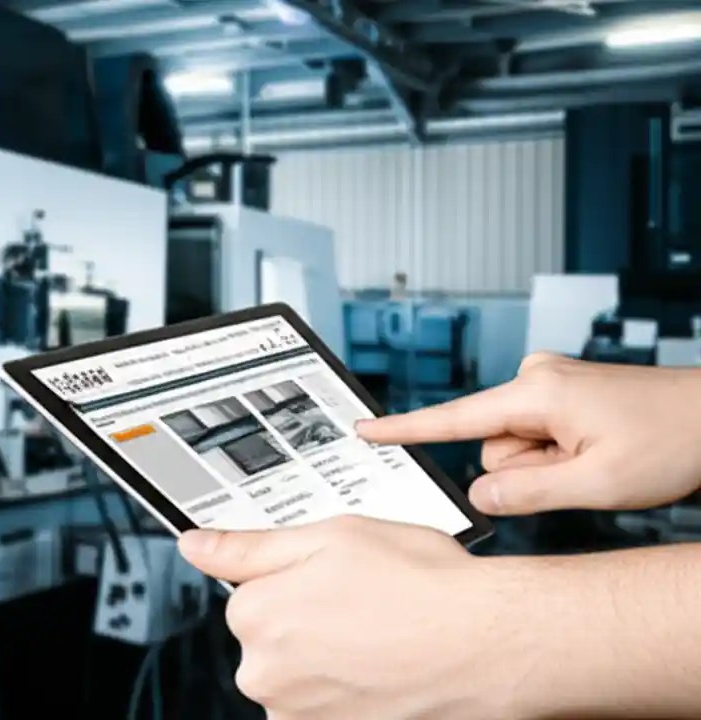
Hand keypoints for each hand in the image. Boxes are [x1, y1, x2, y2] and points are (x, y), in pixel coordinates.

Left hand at [180, 517, 529, 718]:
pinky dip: (349, 693)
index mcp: (254, 616)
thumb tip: (194, 545)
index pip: (248, 594)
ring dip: (329, 661)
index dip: (293, 580)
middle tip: (364, 606)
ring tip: (382, 638)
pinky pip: (325, 708)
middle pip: (271, 640)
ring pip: (299, 678)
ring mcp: (299, 716)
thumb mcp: (330, 535)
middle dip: (307, 623)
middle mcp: (265, 675)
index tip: (332, 579)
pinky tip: (384, 672)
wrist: (490, 644)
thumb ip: (248, 546)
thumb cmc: (423, 587)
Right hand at [358, 353, 700, 515]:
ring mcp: (549, 385)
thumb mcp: (597, 484)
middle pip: (493, 446)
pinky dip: (560, 454)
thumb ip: (526, 495)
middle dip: (528, 470)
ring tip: (601, 458)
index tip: (365, 430)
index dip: (405, 428)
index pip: (454, 419)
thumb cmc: (673, 440)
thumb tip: (479, 495)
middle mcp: (535, 380)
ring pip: (517, 447)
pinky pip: (538, 437)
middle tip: (585, 471)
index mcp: (535, 394)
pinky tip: (600, 449)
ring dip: (549, 465)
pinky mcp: (562, 394)